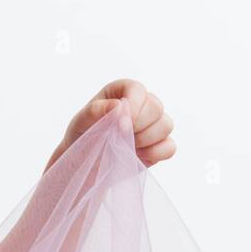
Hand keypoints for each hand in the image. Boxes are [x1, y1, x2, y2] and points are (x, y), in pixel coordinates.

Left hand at [47, 78, 176, 172]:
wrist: (85, 162)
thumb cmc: (81, 136)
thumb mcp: (81, 122)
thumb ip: (96, 110)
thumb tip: (120, 105)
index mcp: (120, 92)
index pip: (137, 89)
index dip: (134, 105)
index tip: (122, 124)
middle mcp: (140, 104)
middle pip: (156, 106)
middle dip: (139, 124)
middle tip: (120, 135)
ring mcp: (152, 125)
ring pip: (166, 124)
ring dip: (145, 139)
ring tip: (125, 145)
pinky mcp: (159, 145)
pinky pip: (169, 146)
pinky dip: (154, 153)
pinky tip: (136, 155)